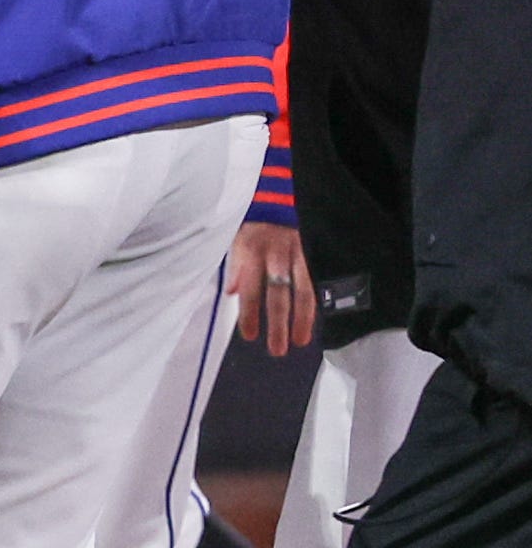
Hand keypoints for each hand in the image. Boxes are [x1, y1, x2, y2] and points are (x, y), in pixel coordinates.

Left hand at [228, 220, 319, 355]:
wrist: (275, 196)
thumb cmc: (250, 225)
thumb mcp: (233, 240)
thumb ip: (235, 267)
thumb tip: (231, 293)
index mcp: (251, 252)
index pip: (251, 289)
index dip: (251, 313)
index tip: (250, 336)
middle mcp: (276, 255)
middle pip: (278, 294)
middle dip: (278, 324)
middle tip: (277, 350)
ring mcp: (296, 255)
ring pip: (301, 290)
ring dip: (301, 318)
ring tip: (300, 341)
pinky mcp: (310, 253)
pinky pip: (314, 281)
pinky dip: (315, 302)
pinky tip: (315, 320)